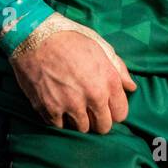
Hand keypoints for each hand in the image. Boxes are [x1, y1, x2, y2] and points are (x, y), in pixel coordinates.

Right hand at [8, 14, 137, 133]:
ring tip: (73, 106)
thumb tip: (131, 87)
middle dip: (99, 121)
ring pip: (82, 129)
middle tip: (90, 111)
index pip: (120, 113)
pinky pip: (60, 126)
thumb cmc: (70, 39)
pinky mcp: (50, 110)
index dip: (114, 112)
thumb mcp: (100, 47)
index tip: (106, 108)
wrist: (36, 38)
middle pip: (103, 126)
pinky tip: (58, 105)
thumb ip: (118, 69)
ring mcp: (71, 105)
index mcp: (108, 80)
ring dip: (79, 121)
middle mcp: (93, 96)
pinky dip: (59, 119)